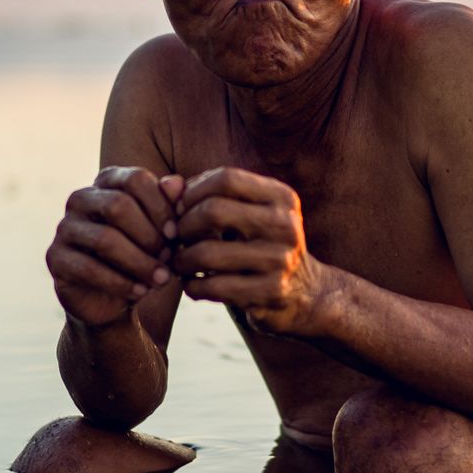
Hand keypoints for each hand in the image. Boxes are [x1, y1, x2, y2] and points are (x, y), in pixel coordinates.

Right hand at [47, 167, 182, 327]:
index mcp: (107, 182)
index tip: (176, 234)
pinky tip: (140, 292)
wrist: (114, 298)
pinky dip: (120, 283)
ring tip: (161, 280)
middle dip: (149, 236)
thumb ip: (170, 206)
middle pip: (118, 205)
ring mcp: (64, 227)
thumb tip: (177, 183)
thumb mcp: (162, 232)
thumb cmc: (143, 255)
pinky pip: (89, 269)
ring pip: (105, 239)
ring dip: (139, 262)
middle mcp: (81, 198)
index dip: (160, 206)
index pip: (135, 180)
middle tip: (169, 258)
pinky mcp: (55, 257)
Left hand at [173, 167, 323, 333]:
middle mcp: (285, 225)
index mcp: (282, 198)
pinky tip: (193, 285)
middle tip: (175, 239)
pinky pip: (214, 287)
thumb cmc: (261, 247)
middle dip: (183, 226)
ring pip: (207, 253)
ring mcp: (281, 260)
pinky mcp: (271, 292)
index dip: (194, 192)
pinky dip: (193, 286)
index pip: (226, 178)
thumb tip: (167, 185)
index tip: (180, 209)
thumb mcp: (245, 215)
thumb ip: (206, 196)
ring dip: (182, 260)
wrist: (305, 294)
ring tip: (179, 263)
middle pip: (214, 211)